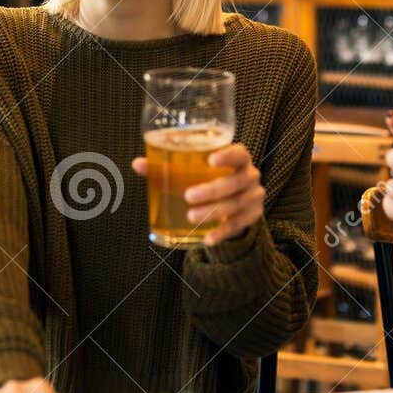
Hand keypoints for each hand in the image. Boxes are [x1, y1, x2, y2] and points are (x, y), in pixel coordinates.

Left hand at [132, 143, 263, 245]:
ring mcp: (254, 197)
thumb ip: (167, 167)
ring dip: (213, 212)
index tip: (211, 160)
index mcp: (238, 159)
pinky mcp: (252, 216)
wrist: (235, 200)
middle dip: (212, 190)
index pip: (239, 153)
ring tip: (191, 217)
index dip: (228, 155)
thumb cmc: (210, 177)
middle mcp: (250, 176)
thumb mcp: (193, 171)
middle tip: (188, 196)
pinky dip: (222, 233)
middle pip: (235, 182)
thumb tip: (138, 164)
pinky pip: (238, 225)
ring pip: (236, 205)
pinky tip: (208, 239)